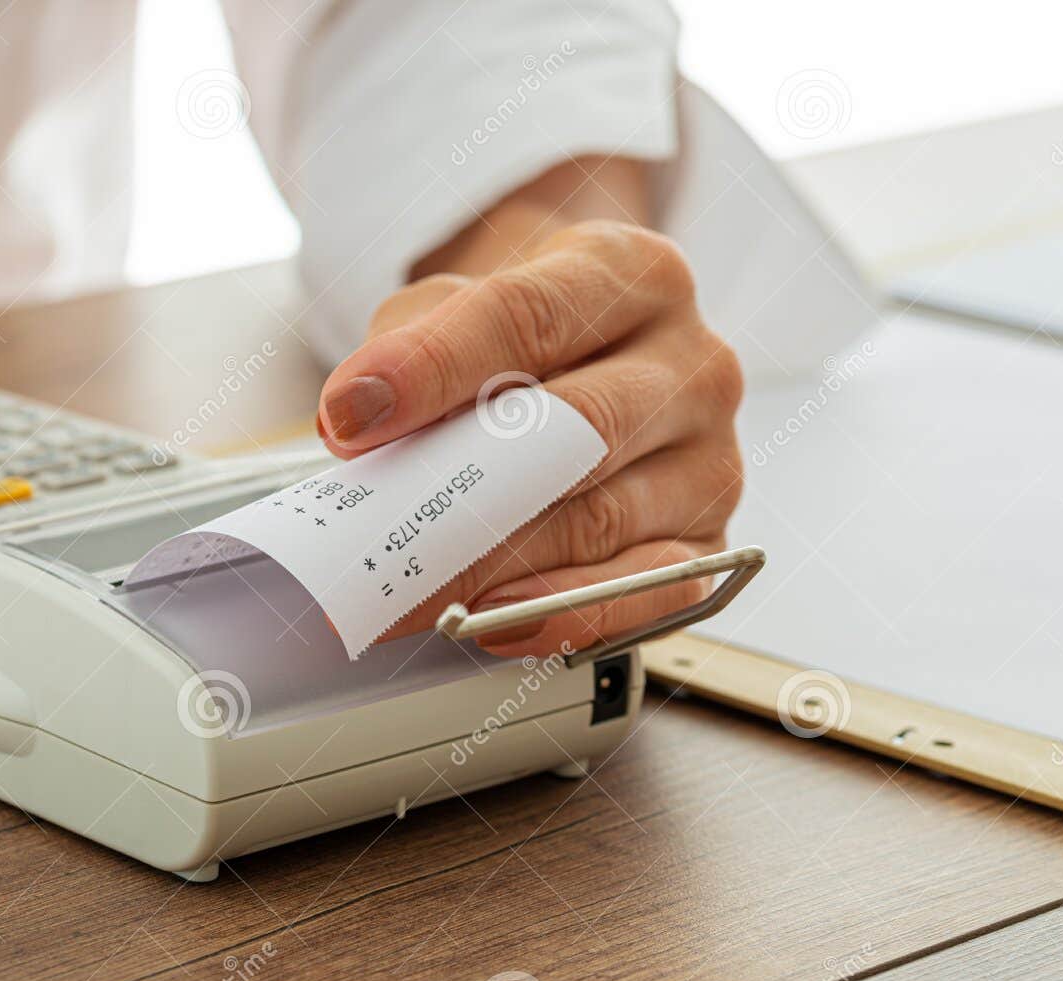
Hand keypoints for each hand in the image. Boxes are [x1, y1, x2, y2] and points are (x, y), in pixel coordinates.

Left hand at [318, 219, 743, 656]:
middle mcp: (693, 364)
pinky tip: (494, 621)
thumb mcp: (456, 306)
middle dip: (462, 489)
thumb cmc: (522, 341)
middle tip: (373, 535)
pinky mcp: (708, 542)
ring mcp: (710, 458)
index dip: (433, 370)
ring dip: (493, 567)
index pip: (529, 318)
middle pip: (578, 427)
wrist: (593, 362)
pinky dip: (566, 612)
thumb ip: (409, 344)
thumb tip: (357, 419)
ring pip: (601, 519)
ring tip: (406, 593)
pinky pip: (647, 590)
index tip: (352, 416)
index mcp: (633, 276)